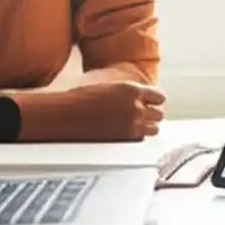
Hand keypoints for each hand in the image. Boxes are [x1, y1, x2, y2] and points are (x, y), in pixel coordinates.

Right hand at [19, 81, 165, 141]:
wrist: (65, 114)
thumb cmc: (79, 97)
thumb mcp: (106, 84)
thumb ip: (122, 90)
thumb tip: (130, 93)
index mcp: (131, 89)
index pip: (159, 96)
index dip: (156, 100)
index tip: (153, 104)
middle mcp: (135, 106)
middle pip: (159, 114)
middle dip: (153, 115)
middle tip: (148, 117)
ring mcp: (131, 123)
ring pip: (155, 128)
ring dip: (149, 127)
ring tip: (141, 127)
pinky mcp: (124, 138)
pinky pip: (141, 139)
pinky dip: (138, 137)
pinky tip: (130, 134)